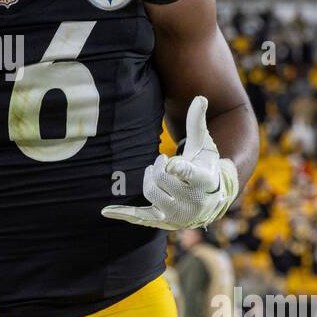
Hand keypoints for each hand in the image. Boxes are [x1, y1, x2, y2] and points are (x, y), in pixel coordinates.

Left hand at [102, 97, 237, 230]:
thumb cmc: (205, 166)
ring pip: (151, 192)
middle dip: (159, 165)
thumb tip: (200, 97)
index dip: (181, 169)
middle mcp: (191, 201)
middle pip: (162, 178)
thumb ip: (198, 124)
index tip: (174, 165)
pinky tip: (105, 211)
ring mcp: (176, 213)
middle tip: (164, 160)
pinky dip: (124, 214)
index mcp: (203, 180)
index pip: (190, 174)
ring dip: (150, 178)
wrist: (210, 199)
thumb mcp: (205, 146)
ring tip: (158, 172)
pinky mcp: (162, 220)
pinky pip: (140, 217)